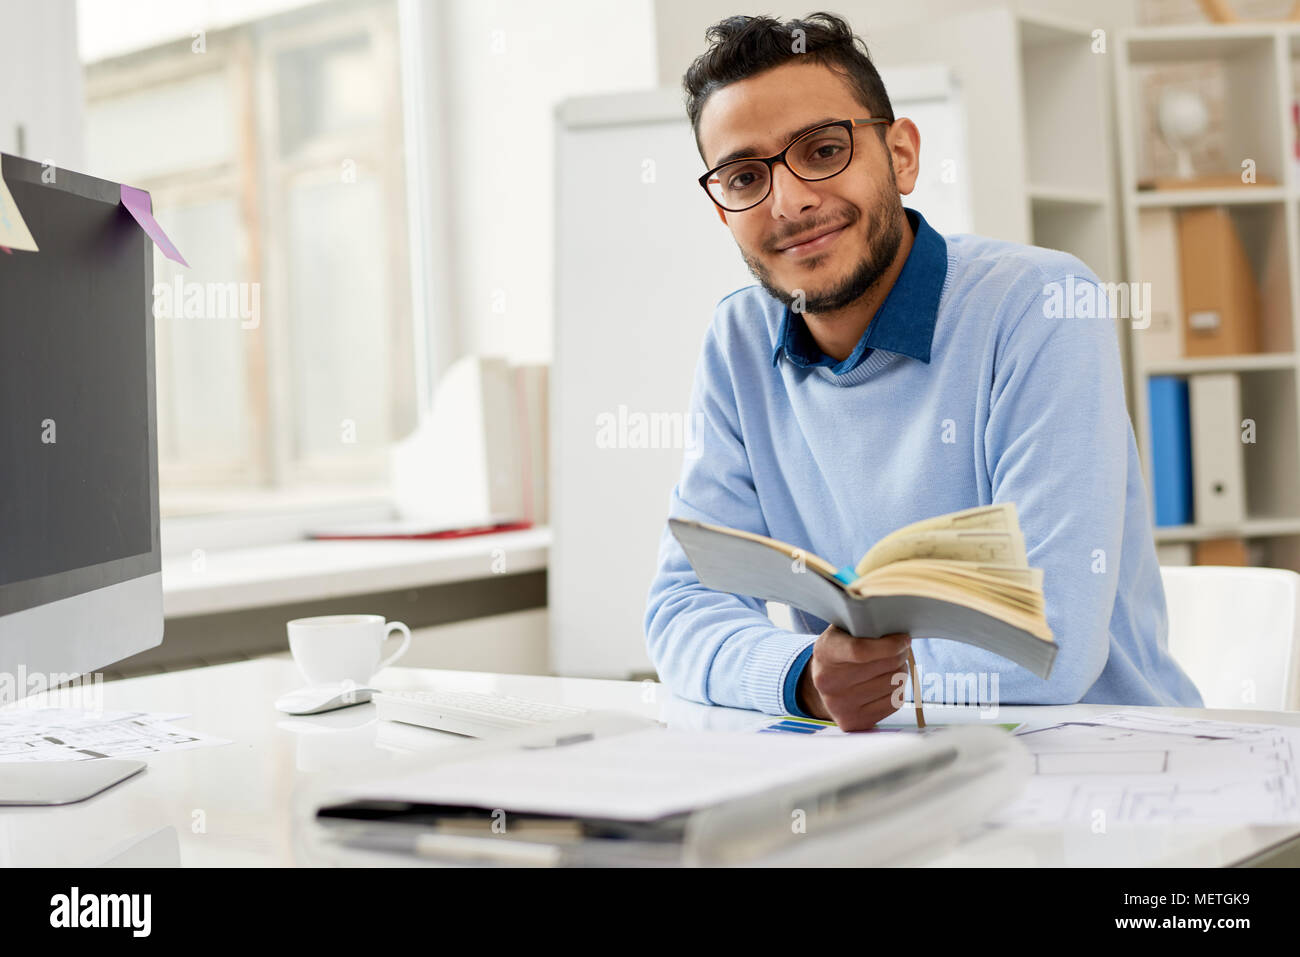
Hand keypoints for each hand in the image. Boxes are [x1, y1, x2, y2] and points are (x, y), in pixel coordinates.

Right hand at [796, 626, 911, 730]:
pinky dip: (898, 690)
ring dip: (901, 672)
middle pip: (884, 667)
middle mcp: (828, 682)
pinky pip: (893, 703)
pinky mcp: (853, 721)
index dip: (890, 645)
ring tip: (895, 665)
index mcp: (824, 652)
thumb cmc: (840, 651)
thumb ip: (865, 628)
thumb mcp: (843, 632)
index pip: (861, 650)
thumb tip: (899, 635)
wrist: (821, 684)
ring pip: (893, 684)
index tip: (903, 640)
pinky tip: (889, 682)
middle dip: (900, 655)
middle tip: (902, 649)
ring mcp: (839, 705)